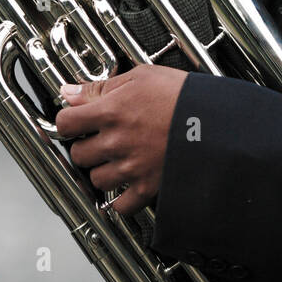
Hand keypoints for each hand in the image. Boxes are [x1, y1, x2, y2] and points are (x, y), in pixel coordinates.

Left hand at [55, 65, 187, 215]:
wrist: (216, 120)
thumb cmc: (182, 95)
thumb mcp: (141, 76)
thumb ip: (101, 86)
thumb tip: (71, 92)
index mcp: (111, 111)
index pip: (65, 123)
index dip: (68, 122)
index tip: (75, 121)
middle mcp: (116, 142)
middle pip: (78, 154)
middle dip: (86, 145)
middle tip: (100, 138)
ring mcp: (131, 167)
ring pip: (96, 179)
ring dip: (102, 170)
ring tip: (117, 159)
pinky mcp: (147, 186)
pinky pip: (120, 205)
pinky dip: (120, 199)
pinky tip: (126, 185)